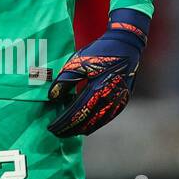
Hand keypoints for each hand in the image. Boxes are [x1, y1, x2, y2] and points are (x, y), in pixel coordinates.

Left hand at [47, 7, 148, 137]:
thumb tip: (52, 98)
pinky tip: (87, 127)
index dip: (63, 122)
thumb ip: (65, 80)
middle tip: (57, 133)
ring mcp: (119, 100)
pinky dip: (96, 124)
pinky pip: (108, 117)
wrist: (126, 44)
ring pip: (99, 122)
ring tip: (69, 132)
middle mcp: (110, 97)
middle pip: (87, 121)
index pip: (77, 112)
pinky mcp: (124, 99)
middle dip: (71, 129)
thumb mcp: (78, 62)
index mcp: (97, 88)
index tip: (52, 128)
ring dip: (83, 129)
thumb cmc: (100, 51)